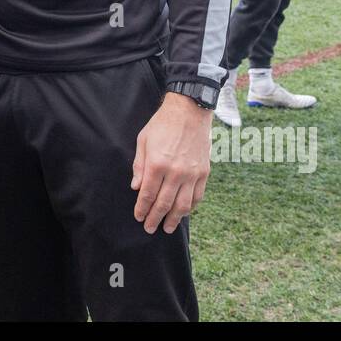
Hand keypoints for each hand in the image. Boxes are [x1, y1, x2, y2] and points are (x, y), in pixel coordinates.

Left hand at [131, 92, 212, 233]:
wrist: (189, 111)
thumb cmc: (162, 124)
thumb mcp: (143, 141)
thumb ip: (139, 166)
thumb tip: (136, 188)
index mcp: (157, 164)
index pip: (148, 195)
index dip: (142, 209)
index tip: (138, 217)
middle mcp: (175, 172)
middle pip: (164, 204)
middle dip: (155, 219)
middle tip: (149, 229)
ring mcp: (192, 174)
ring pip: (183, 205)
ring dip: (174, 219)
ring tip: (167, 228)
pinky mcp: (204, 172)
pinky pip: (198, 196)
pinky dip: (191, 207)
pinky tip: (184, 212)